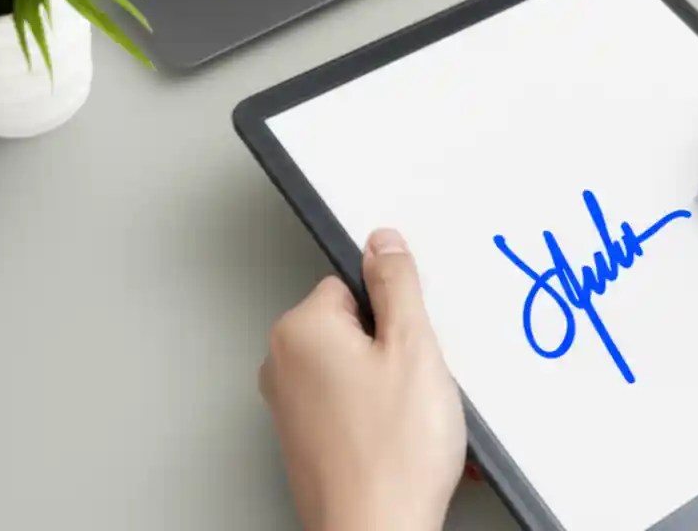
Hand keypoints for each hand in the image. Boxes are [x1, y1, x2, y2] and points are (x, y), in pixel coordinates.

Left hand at [260, 229, 465, 530]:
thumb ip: (397, 283)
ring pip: (354, 369)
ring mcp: (290, 408)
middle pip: (352, 326)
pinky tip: (402, 440)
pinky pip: (349, 407)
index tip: (408, 341)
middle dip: (391, 349)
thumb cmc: (392, 454)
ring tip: (409, 418)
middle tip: (414, 383)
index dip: (394, 312)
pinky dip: (378, 417)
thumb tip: (383, 243)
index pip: (353, 284)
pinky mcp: (306, 442)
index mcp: (301, 331)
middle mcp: (283, 366)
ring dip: (389, 386)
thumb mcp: (413, 346)